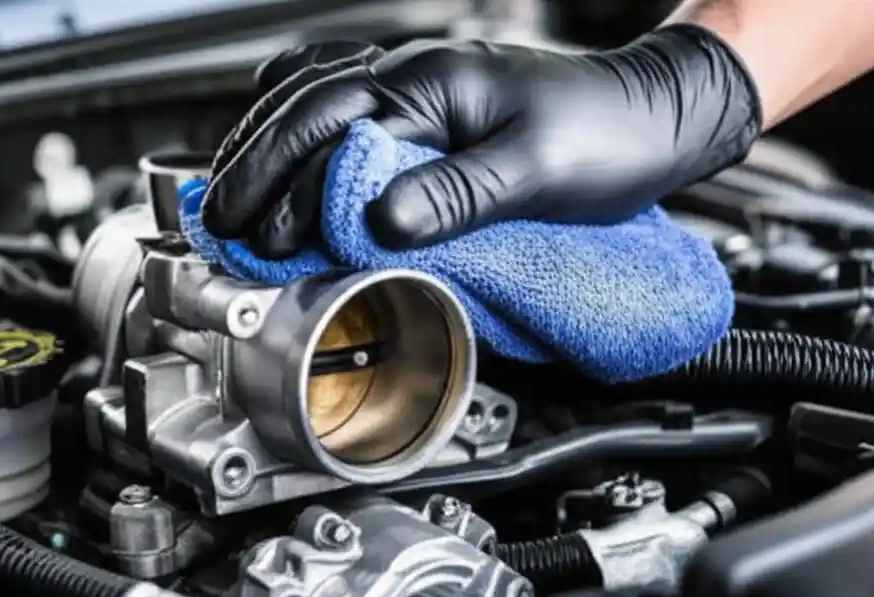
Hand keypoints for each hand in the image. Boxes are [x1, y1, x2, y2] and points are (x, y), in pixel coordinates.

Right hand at [203, 26, 760, 256]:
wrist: (653, 113)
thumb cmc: (606, 139)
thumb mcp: (535, 175)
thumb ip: (454, 196)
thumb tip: (380, 224)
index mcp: (432, 88)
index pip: (332, 143)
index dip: (287, 198)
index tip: (259, 244)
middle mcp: (414, 73)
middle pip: (304, 112)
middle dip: (254, 170)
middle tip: (219, 223)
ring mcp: (419, 78)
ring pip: (313, 95)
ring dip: (264, 141)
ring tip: (229, 186)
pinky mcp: (430, 94)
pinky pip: (343, 89)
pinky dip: (300, 113)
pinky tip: (283, 128)